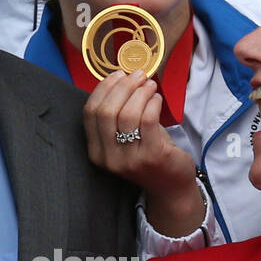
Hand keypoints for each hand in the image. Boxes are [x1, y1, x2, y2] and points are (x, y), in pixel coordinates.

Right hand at [83, 69, 200, 214]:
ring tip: (150, 85)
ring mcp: (130, 160)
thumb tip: (122, 78)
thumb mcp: (126, 137)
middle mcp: (109, 158)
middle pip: (106, 112)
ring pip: (127, 114)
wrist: (170, 186)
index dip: (103, 89)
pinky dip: (152, 103)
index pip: (90, 113)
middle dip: (123, 87)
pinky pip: (147, 120)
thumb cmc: (148, 154)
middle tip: (138, 75)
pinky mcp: (152, 157)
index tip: (118, 74)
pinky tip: (157, 99)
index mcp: (96, 152)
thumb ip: (119, 113)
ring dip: (140, 92)